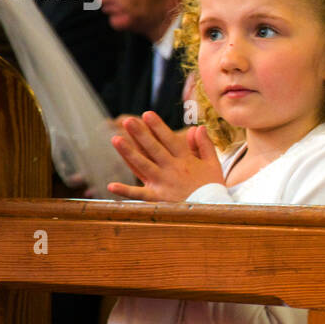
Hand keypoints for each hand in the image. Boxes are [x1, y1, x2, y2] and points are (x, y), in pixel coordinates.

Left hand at [108, 112, 224, 200]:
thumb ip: (204, 145)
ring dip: (129, 153)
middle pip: (153, 149)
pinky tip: (111, 185)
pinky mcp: (158, 199)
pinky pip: (140, 195)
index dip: (157, 126)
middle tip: (129, 121)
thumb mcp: (213, 164)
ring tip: (116, 139)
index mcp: (185, 160)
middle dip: (141, 134)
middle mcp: (172, 170)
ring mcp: (163, 184)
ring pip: (143, 165)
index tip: (147, 114)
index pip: (169, 140)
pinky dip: (126, 191)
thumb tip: (197, 127)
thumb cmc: (212, 187)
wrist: (212, 209)